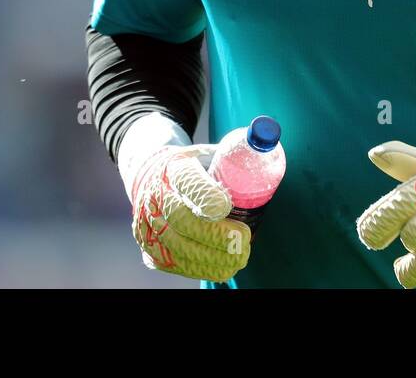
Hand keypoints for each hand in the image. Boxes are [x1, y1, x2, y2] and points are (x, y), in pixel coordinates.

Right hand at [130, 143, 250, 281]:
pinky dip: (203, 269)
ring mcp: (150, 225)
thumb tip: (265, 148)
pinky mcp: (151, 249)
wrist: (153, 180)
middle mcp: (155, 196)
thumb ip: (235, 155)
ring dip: (213, 256)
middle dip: (214, 234)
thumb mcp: (208, 152)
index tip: (226, 206)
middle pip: (182, 219)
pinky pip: (177, 264)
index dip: (205, 195)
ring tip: (240, 257)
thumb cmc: (193, 168)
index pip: (186, 181)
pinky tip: (225, 267)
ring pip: (179, 246)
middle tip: (243, 239)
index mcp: (173, 168)